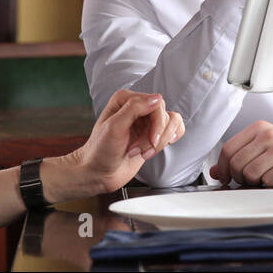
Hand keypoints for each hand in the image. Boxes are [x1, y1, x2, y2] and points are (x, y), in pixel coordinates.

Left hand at [56, 90, 184, 197]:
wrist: (98, 173)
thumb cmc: (100, 151)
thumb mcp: (114, 127)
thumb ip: (134, 108)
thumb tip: (156, 98)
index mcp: (126, 99)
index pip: (156, 103)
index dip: (156, 123)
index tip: (150, 140)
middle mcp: (137, 107)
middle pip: (164, 115)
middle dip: (154, 137)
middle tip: (137, 150)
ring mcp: (146, 121)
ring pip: (171, 123)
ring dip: (159, 143)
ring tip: (142, 152)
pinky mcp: (152, 134)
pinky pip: (174, 130)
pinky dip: (168, 141)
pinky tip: (156, 148)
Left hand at [210, 121, 272, 185]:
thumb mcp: (264, 145)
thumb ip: (240, 155)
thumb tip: (216, 171)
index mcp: (259, 127)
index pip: (228, 148)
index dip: (223, 167)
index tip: (225, 177)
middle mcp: (269, 135)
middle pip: (236, 163)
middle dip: (239, 177)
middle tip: (248, 180)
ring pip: (250, 174)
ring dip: (254, 183)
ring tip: (264, 178)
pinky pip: (268, 181)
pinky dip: (270, 185)